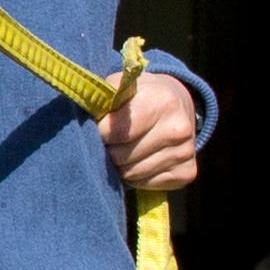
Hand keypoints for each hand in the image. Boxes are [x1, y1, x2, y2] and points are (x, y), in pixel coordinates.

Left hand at [104, 70, 200, 192]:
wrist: (178, 104)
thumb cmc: (139, 96)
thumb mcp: (121, 85)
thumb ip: (101, 99)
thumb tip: (82, 120)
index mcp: (162, 101)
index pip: (115, 132)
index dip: (100, 133)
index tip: (99, 128)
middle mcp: (178, 128)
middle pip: (121, 156)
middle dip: (109, 150)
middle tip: (110, 141)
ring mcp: (185, 152)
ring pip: (131, 174)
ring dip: (120, 166)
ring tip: (123, 149)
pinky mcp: (187, 172)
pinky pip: (144, 184)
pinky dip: (135, 177)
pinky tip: (139, 159)